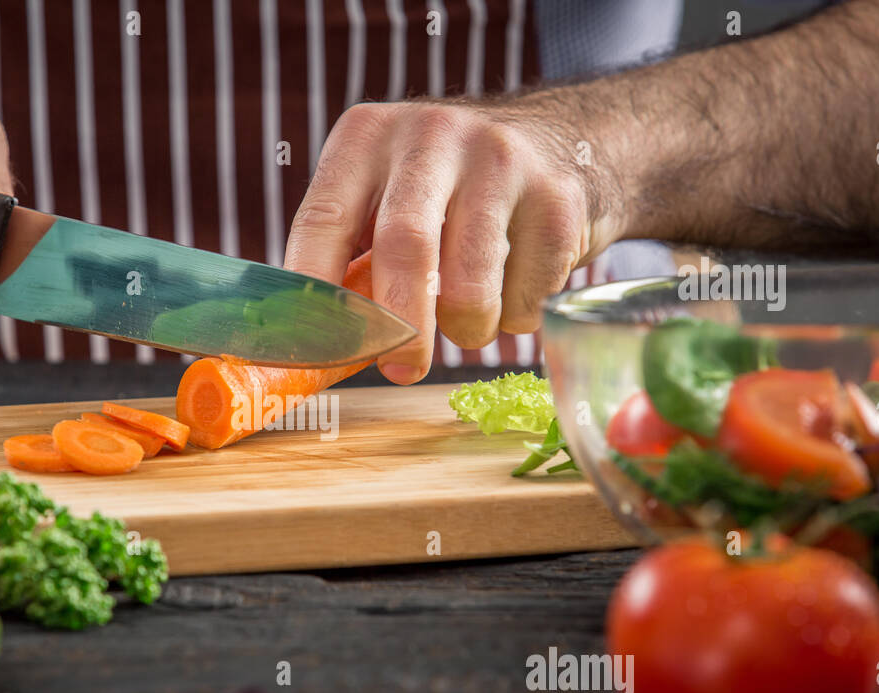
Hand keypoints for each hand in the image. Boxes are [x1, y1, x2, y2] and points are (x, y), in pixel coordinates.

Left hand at [284, 100, 624, 383]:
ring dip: (467, 330)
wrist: (566, 139)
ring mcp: (501, 160)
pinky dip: (516, 317)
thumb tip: (315, 353)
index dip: (312, 296)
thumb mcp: (388, 197)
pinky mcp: (559, 197)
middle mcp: (431, 135)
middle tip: (401, 371)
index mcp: (367, 137)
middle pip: (405, 247)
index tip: (313, 353)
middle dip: (399, 327)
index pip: (322, 221)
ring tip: (469, 322)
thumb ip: (351, 261)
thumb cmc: (451, 189)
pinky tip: (516, 284)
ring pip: (470, 285)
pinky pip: (527, 295)